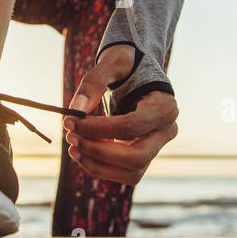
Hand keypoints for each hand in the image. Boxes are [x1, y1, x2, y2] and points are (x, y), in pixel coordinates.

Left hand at [62, 44, 178, 184]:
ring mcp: (158, 147)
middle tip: (70, 138)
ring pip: (132, 172)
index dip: (97, 129)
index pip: (130, 127)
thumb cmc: (127, 66)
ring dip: (98, 164)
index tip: (69, 122)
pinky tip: (81, 153)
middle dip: (99, 151)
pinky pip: (125, 174)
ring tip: (73, 148)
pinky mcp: (145, 156)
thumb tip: (74, 110)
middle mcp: (167, 131)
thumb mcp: (112, 64)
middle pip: (137, 157)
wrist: (138, 73)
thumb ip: (93, 84)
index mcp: (165, 107)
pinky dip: (100, 167)